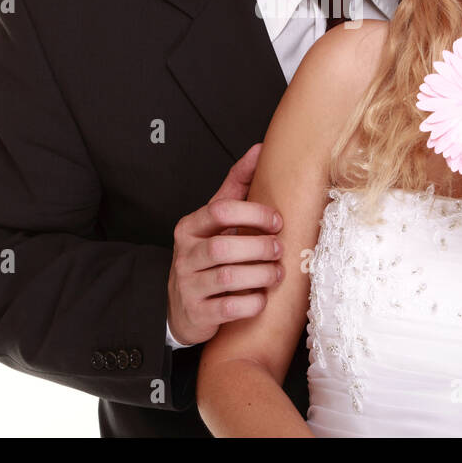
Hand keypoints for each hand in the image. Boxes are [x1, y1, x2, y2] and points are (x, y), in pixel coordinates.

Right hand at [167, 143, 284, 345]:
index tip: (277, 221)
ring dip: (261, 275)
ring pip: (228, 278)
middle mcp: (185, 255)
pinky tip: (262, 298)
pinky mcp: (198, 313)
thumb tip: (260, 149)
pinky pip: (229, 308)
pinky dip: (251, 303)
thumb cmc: (207, 256)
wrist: (181, 306)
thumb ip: (236, 186)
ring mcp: (189, 286)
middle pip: (224, 246)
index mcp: (190, 227)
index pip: (220, 211)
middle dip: (260, 248)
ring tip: (277, 273)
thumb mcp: (216, 220)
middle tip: (279, 250)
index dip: (253, 213)